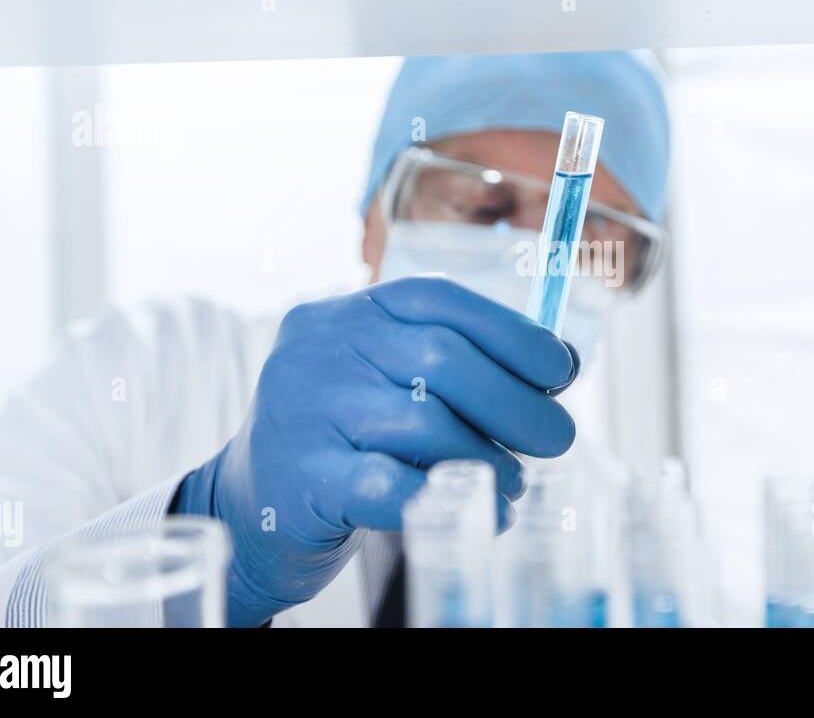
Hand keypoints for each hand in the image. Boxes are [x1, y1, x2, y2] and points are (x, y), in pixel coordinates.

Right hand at [174, 275, 578, 625]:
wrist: (252, 505)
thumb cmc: (347, 436)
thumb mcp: (390, 379)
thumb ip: (459, 362)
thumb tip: (561, 362)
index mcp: (350, 312)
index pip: (439, 299)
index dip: (512, 332)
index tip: (561, 371)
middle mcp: (321, 348)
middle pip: (442, 358)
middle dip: (516, 402)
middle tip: (556, 439)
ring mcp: (305, 411)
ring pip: (424, 422)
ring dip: (489, 457)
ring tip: (513, 484)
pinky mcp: (302, 479)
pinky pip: (391, 486)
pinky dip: (451, 501)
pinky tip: (482, 515)